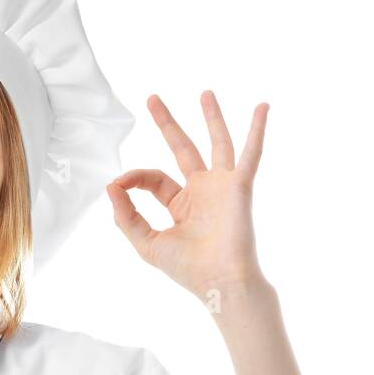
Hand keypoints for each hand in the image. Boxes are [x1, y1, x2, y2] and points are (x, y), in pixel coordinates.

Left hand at [106, 91, 268, 300]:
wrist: (219, 282)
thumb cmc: (188, 268)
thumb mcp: (146, 242)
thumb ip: (126, 216)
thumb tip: (111, 186)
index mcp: (181, 204)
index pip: (154, 178)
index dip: (133, 178)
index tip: (116, 184)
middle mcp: (202, 191)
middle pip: (182, 148)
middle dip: (167, 124)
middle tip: (152, 99)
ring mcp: (222, 186)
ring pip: (216, 142)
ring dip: (210, 117)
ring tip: (204, 92)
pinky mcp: (239, 186)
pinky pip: (250, 153)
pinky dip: (257, 130)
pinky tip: (262, 107)